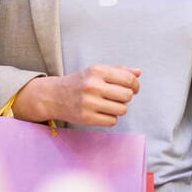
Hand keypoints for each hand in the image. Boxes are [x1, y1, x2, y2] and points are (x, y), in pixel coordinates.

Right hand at [14, 65, 140, 126]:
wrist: (54, 96)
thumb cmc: (79, 82)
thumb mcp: (96, 71)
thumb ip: (118, 71)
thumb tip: (138, 72)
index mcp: (97, 71)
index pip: (128, 79)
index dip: (135, 85)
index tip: (134, 88)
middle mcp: (92, 86)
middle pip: (127, 95)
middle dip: (127, 97)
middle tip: (120, 97)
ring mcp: (89, 103)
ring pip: (122, 110)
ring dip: (119, 108)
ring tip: (110, 104)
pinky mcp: (86, 118)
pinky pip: (112, 121)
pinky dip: (111, 118)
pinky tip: (102, 112)